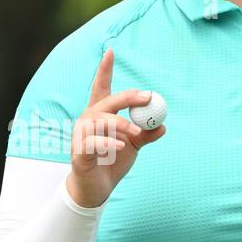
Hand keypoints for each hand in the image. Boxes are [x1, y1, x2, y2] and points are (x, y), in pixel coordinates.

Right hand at [67, 48, 166, 207]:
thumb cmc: (112, 162)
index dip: (104, 70)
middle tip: (147, 97)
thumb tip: (163, 125)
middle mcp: (87, 120)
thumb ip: (146, 134)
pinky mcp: (79, 152)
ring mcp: (81, 136)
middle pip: (106, 101)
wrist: (96, 190)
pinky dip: (108, 143)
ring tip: (136, 134)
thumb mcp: (133, 146)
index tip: (110, 51)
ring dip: (121, 125)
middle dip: (127, 97)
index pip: (100, 87)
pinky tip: (119, 147)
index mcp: (99, 114)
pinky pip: (93, 143)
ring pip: (101, 121)